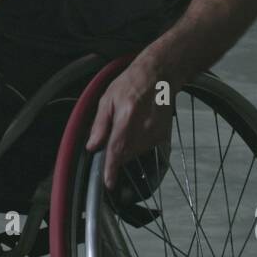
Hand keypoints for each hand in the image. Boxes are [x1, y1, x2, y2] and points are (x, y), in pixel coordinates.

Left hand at [85, 60, 174, 189]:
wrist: (159, 74)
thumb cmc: (133, 82)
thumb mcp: (107, 98)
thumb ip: (99, 124)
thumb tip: (92, 145)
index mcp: (127, 117)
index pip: (117, 149)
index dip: (111, 169)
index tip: (108, 182)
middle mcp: (143, 127)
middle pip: (125, 154)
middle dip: (115, 152)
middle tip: (113, 134)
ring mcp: (156, 132)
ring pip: (135, 153)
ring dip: (126, 148)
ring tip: (127, 126)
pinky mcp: (163, 135)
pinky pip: (146, 149)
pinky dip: (137, 145)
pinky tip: (137, 129)